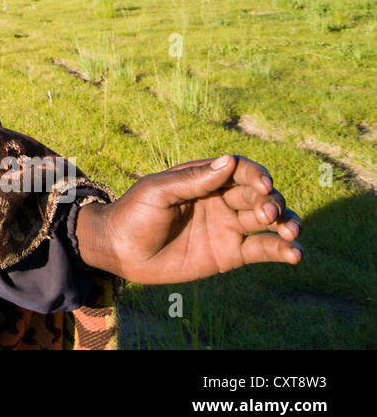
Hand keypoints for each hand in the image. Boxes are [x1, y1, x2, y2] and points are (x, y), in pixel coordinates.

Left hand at [75, 154, 301, 284]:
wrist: (120, 251)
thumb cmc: (134, 213)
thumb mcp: (158, 192)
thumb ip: (193, 179)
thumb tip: (229, 161)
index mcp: (204, 178)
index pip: (240, 170)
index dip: (256, 175)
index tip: (264, 186)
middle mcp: (221, 200)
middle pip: (259, 195)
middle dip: (271, 201)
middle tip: (268, 214)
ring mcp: (228, 227)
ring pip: (268, 221)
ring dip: (286, 222)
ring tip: (292, 232)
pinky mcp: (230, 254)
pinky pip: (262, 249)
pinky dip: (282, 250)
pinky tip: (296, 255)